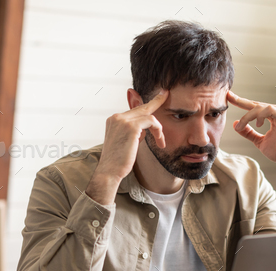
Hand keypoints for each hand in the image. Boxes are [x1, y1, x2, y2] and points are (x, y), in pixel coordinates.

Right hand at [86, 90, 167, 204]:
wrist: (109, 172)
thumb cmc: (118, 161)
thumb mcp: (125, 142)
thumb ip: (134, 132)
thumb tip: (145, 130)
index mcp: (114, 120)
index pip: (134, 109)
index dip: (147, 105)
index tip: (158, 98)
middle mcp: (117, 117)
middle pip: (141, 107)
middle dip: (156, 101)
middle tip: (166, 94)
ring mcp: (123, 121)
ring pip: (148, 115)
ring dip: (158, 129)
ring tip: (161, 141)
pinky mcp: (131, 127)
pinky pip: (151, 121)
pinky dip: (158, 130)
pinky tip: (160, 141)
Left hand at [227, 91, 275, 195]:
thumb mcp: (259, 141)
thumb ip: (248, 133)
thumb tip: (235, 124)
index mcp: (273, 115)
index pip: (254, 106)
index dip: (241, 101)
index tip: (228, 96)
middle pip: (256, 104)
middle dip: (241, 101)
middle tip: (229, 97)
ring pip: (261, 107)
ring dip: (248, 116)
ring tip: (241, 126)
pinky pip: (270, 110)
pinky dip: (260, 115)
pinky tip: (257, 124)